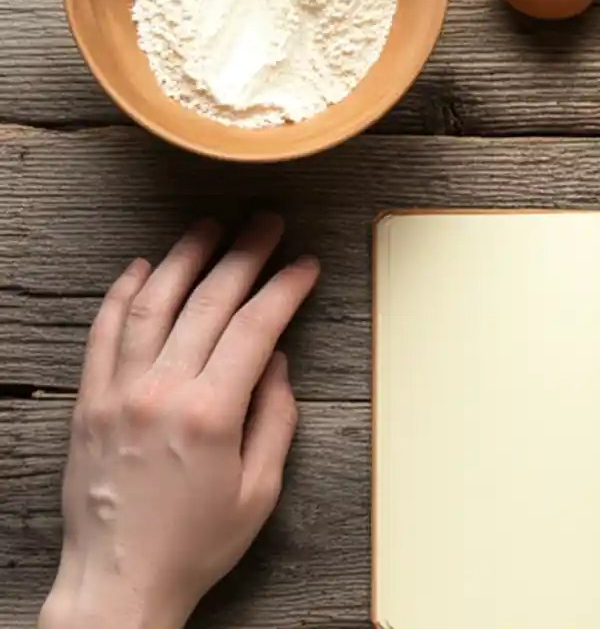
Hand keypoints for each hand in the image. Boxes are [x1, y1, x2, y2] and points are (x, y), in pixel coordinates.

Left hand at [39, 215, 320, 628]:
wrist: (119, 580)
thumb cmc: (196, 544)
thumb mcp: (260, 490)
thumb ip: (274, 419)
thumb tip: (278, 364)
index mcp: (212, 413)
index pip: (256, 328)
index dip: (285, 289)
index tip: (305, 265)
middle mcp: (161, 392)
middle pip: (208, 303)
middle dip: (244, 255)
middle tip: (267, 224)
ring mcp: (119, 393)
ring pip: (153, 305)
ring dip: (185, 259)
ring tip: (210, 229)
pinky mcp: (89, 403)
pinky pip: (104, 333)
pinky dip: (123, 294)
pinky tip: (143, 269)